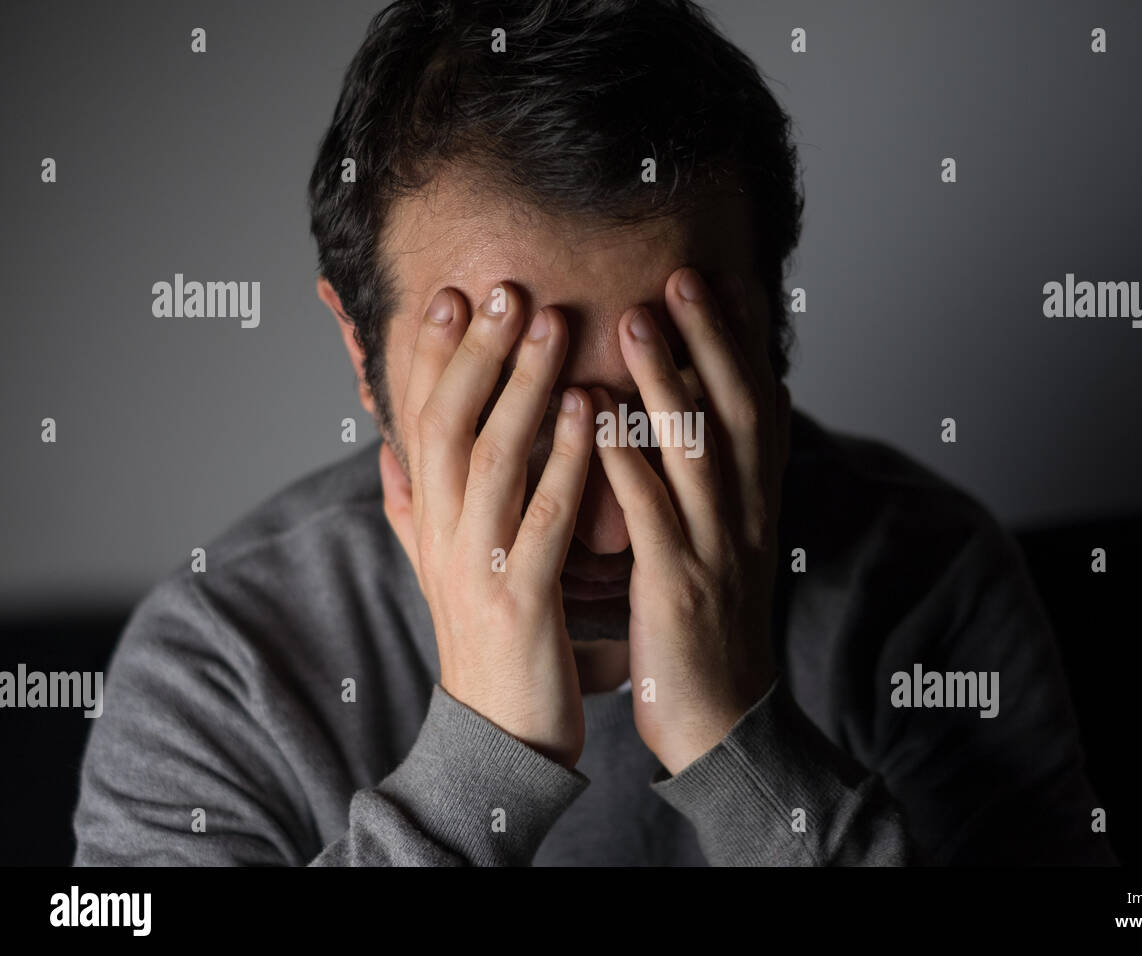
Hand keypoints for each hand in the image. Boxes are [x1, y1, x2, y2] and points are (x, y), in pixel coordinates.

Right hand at [378, 282, 594, 767]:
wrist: (500, 736)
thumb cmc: (485, 644)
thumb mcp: (438, 571)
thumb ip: (412, 512)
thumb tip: (386, 458)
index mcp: (427, 522)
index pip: (420, 423)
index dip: (431, 358)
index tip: (450, 296)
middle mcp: (442, 535)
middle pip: (448, 425)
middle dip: (473, 351)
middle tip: (501, 287)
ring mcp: (479, 566)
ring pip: (492, 458)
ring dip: (519, 386)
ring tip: (548, 323)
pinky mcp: (522, 599)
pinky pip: (543, 517)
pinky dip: (564, 459)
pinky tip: (588, 410)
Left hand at [592, 266, 791, 773]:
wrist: (719, 719)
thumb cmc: (703, 623)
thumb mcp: (718, 541)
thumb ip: (704, 480)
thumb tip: (684, 415)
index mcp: (754, 501)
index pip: (758, 405)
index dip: (744, 341)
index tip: (722, 279)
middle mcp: (745, 514)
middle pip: (737, 410)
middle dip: (712, 339)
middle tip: (681, 277)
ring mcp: (716, 549)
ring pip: (698, 452)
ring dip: (669, 382)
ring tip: (638, 321)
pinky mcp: (679, 587)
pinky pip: (652, 515)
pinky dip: (625, 463)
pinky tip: (595, 420)